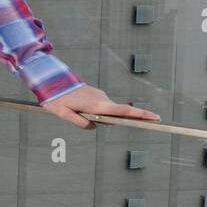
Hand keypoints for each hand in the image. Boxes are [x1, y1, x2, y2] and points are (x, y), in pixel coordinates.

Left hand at [40, 84, 160, 129]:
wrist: (51, 79)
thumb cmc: (56, 98)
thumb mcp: (64, 114)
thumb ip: (79, 122)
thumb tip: (93, 127)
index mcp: (98, 105)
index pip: (124, 111)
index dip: (141, 115)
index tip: (156, 118)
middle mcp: (102, 99)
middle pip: (117, 113)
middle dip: (115, 120)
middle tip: (97, 117)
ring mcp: (99, 95)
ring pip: (107, 111)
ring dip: (100, 116)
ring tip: (76, 111)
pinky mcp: (95, 94)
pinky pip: (101, 106)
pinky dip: (97, 111)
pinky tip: (80, 109)